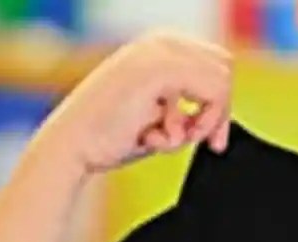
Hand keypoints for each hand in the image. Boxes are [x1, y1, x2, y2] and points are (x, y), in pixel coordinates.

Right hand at [38, 30, 232, 174]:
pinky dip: (201, 123)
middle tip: (201, 140)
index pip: (216, 62)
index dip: (220, 102)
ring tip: (172, 138)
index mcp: (158, 45)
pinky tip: (165, 137)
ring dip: (206, 121)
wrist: (73, 144)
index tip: (212, 138)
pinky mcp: (159, 69)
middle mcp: (160, 41)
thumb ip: (186, 104)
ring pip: (222, 81)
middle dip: (218, 111)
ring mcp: (159, 51)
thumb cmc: (111, 135)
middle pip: (224, 68)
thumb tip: (222, 113)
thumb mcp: (158, 114)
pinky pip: (214, 93)